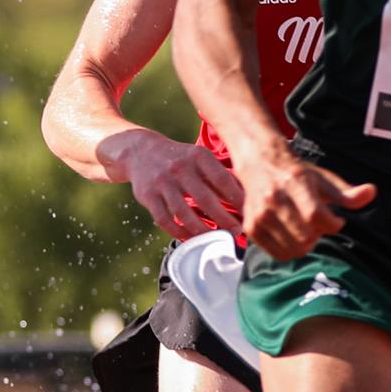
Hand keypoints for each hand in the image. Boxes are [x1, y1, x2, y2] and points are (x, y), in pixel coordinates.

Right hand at [118, 135, 244, 239]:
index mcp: (197, 156)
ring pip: (184, 213)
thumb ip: (221, 176)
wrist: (140, 152)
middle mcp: (178, 168)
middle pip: (205, 200)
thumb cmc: (181, 159)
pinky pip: (164, 219)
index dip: (238, 199)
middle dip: (224, 219)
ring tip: (216, 238)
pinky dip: (179, 232)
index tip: (250, 214)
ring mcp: (161, 182)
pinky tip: (190, 238)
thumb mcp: (200, 158)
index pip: (222, 180)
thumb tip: (250, 199)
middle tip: (237, 232)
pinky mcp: (147, 196)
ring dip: (203, 230)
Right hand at [234, 142, 376, 259]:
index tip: (337, 220)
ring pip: (294, 248)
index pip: (316, 217)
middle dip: (319, 236)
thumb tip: (371, 192)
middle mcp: (274, 199)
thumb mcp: (324, 179)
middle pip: (305, 237)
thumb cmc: (297, 174)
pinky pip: (279, 254)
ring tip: (305, 230)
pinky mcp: (251, 227)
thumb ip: (348, 193)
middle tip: (318, 226)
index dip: (333, 224)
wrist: (260, 164)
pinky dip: (291, 250)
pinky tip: (293, 237)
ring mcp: (260, 215)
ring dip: (306, 245)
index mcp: (295, 184)